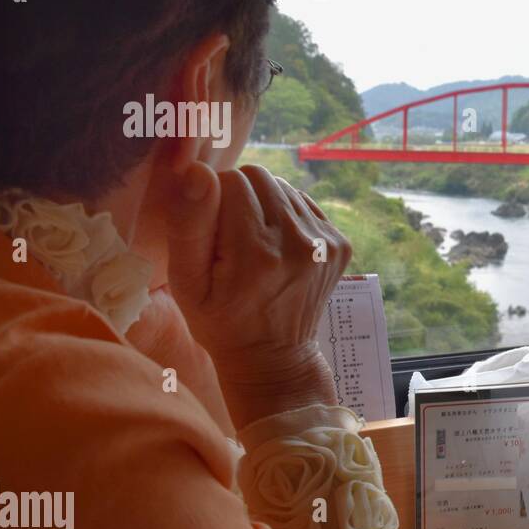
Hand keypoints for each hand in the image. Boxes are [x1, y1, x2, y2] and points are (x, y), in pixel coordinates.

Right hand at [165, 162, 350, 429]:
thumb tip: (198, 171)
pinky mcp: (341, 245)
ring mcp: (327, 243)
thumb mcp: (187, 283)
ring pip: (283, 187)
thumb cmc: (221, 321)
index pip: (231, 180)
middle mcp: (299, 242)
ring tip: (254, 244)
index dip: (213, 199)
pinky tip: (277, 247)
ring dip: (264, 205)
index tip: (211, 233)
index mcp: (257, 252)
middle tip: (230, 237)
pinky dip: (287, 216)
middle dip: (239, 196)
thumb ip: (189, 225)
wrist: (274, 357)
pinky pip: (305, 203)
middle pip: (260, 176)